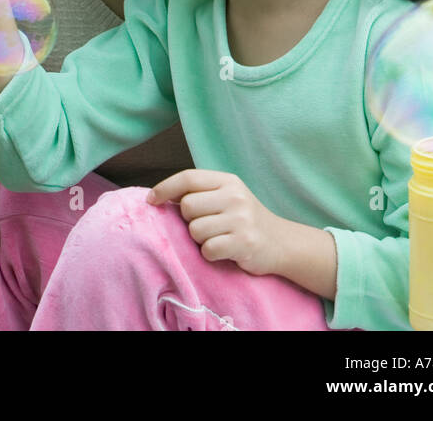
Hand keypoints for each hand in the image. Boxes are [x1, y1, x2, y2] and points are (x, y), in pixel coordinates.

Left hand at [148, 169, 288, 275]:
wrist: (281, 243)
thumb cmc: (244, 219)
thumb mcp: (227, 196)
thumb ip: (201, 193)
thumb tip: (159, 196)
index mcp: (227, 181)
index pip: (187, 178)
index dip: (165, 188)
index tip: (151, 200)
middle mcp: (234, 196)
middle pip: (187, 207)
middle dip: (189, 221)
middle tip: (207, 226)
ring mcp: (240, 219)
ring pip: (195, 230)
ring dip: (200, 240)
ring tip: (217, 238)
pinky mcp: (244, 243)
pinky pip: (208, 250)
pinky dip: (210, 254)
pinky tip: (224, 251)